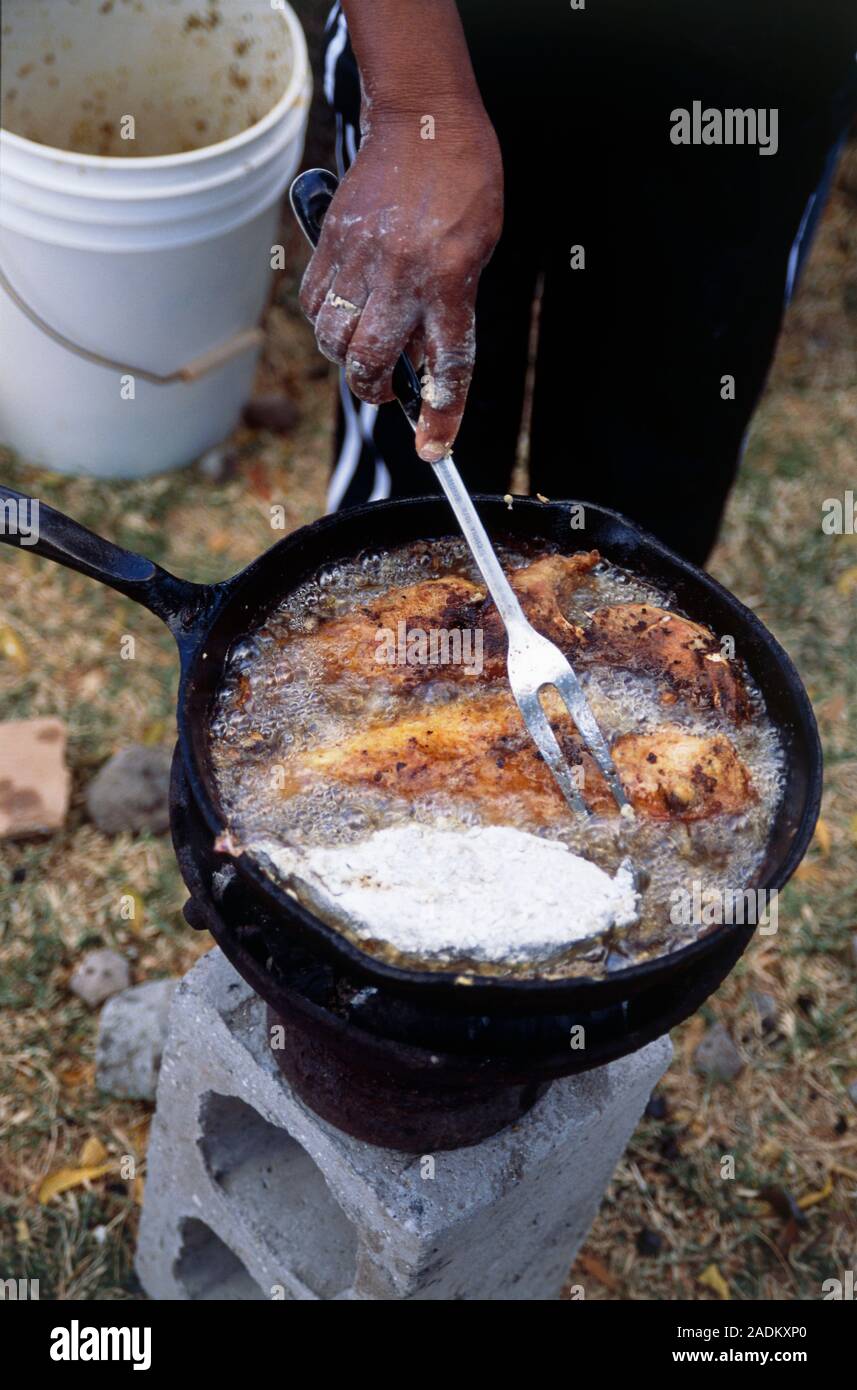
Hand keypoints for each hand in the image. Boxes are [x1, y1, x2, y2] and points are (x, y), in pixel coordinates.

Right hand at [299, 107, 502, 461]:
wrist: (423, 118)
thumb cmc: (464, 184)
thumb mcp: (475, 252)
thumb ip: (447, 306)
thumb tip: (416, 355)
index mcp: (450, 282)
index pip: (447, 367)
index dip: (442, 417)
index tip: (435, 450)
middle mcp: (402, 276)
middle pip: (370, 363)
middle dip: (374, 389)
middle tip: (384, 388)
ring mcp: (360, 258)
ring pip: (333, 339)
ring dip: (345, 356)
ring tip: (362, 347)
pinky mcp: (331, 242)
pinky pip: (314, 302)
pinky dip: (323, 321)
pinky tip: (341, 314)